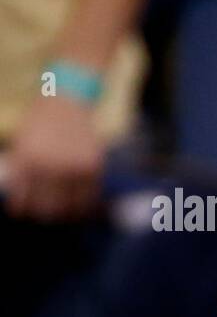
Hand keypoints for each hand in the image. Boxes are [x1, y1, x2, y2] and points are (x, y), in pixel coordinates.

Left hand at [5, 95, 104, 221]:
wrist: (67, 101)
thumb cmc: (40, 121)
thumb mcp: (22, 144)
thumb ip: (22, 171)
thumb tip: (23, 200)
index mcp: (27, 161)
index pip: (23, 199)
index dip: (23, 210)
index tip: (25, 214)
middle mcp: (50, 167)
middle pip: (46, 208)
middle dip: (44, 215)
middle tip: (46, 215)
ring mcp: (73, 168)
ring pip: (70, 207)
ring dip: (66, 213)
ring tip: (64, 213)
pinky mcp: (93, 168)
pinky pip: (89, 197)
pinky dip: (85, 205)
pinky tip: (80, 205)